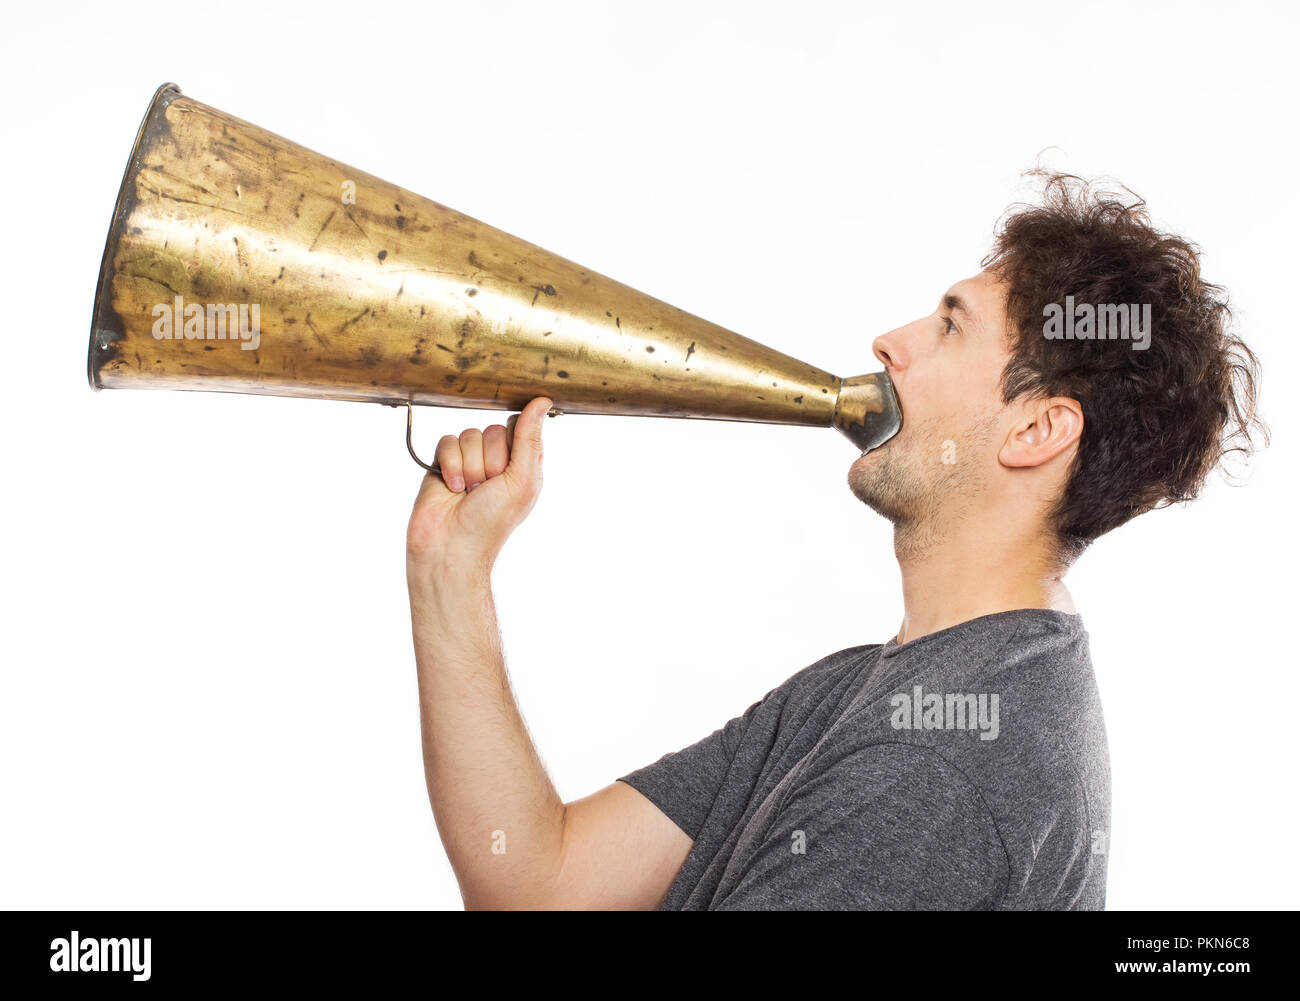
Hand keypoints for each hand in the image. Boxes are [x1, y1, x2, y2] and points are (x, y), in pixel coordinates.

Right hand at [406, 396, 551, 578]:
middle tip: (487, 489)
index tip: (510, 467)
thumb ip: (530, 438)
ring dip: (469, 467)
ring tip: (469, 493)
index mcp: (523, 465)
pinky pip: (447, 441)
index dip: (515, 443)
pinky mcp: (444, 463)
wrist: (449, 547)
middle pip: (494, 430)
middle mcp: (498, 461)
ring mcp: (470, 461)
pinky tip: (452, 488)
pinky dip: (450, 465)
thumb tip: (543, 401)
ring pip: (469, 435)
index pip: (522, 428)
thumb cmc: (491, 522)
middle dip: (490, 461)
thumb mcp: (522, 480)